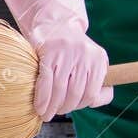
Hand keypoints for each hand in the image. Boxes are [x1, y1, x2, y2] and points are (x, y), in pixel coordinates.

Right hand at [0, 0, 115, 118]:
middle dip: (64, 107)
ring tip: (46, 114)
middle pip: (76, 93)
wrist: (54, 24)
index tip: (71, 109)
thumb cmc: (72, 50)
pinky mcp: (50, 51)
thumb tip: (97, 101)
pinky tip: (39, 106)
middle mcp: (86, 54)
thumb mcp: (90, 62)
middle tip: (55, 113)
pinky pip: (46, 81)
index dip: (81, 106)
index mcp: (99, 59)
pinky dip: (42, 98)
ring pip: (60, 89)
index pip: (92, 93)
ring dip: (51, 107)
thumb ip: (96, 82)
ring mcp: (68, 52)